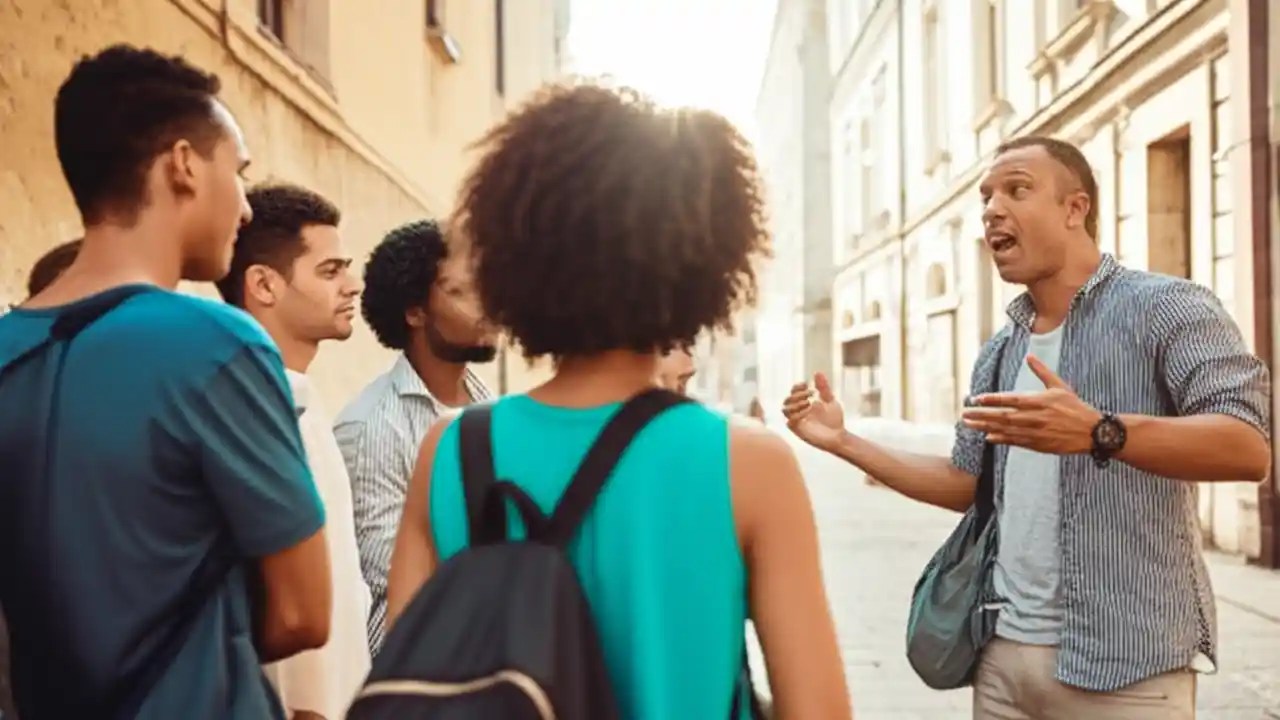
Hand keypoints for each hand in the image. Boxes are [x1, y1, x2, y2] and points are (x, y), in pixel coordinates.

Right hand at [782, 373, 846, 451]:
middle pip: (787, 399)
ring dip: (796, 403)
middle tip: (811, 393)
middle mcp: (798, 412)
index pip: (793, 392)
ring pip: (785, 409)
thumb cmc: (834, 420)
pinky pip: (790, 422)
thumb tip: (817, 372)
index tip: (807, 383)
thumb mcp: (830, 400)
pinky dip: (797, 415)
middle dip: (797, 394)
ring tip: (809, 403)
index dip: (797, 386)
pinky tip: (808, 413)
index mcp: (804, 403)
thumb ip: (823, 388)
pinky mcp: (798, 431)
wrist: (839, 436)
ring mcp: (798, 421)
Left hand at [961, 355, 1100, 454]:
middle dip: (981, 415)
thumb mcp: (1060, 386)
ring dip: (985, 427)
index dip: (992, 399)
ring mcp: (1036, 432)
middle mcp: (1035, 417)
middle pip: (1003, 416)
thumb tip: (1029, 357)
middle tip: (964, 414)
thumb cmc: (1075, 407)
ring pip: (1006, 430)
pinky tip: (988, 437)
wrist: (1093, 432)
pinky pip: (1016, 442)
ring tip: (968, 424)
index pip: (1010, 399)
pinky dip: (1001, 439)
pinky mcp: (1038, 444)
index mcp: (1040, 401)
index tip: (975, 399)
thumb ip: (1042, 372)